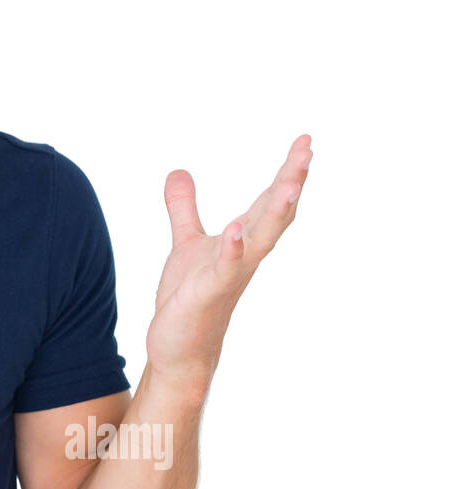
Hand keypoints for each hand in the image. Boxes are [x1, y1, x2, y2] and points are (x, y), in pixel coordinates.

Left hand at [146, 134, 311, 387]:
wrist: (180, 348)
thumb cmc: (189, 298)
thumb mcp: (186, 243)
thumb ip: (184, 208)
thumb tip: (179, 171)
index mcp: (243, 240)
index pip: (269, 199)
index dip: (287, 171)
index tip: (305, 139)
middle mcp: (245, 255)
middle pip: (274, 213)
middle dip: (291, 182)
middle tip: (308, 150)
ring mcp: (231, 275)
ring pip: (261, 239)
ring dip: (275, 212)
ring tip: (290, 183)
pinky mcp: (209, 293)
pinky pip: (225, 269)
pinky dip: (232, 249)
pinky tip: (234, 229)